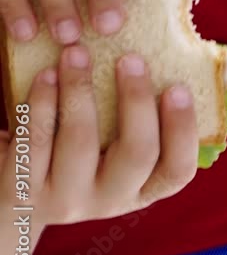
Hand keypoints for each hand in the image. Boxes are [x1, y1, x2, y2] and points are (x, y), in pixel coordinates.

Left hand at [0, 45, 197, 226]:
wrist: (16, 199)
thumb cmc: (79, 158)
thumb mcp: (112, 155)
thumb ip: (137, 126)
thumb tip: (162, 62)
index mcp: (143, 190)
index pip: (178, 170)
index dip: (183, 129)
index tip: (177, 86)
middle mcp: (111, 201)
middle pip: (138, 153)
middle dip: (137, 100)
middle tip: (131, 59)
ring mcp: (67, 199)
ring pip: (81, 142)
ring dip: (80, 90)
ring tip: (76, 53)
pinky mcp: (24, 190)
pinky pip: (35, 141)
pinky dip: (41, 102)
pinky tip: (46, 75)